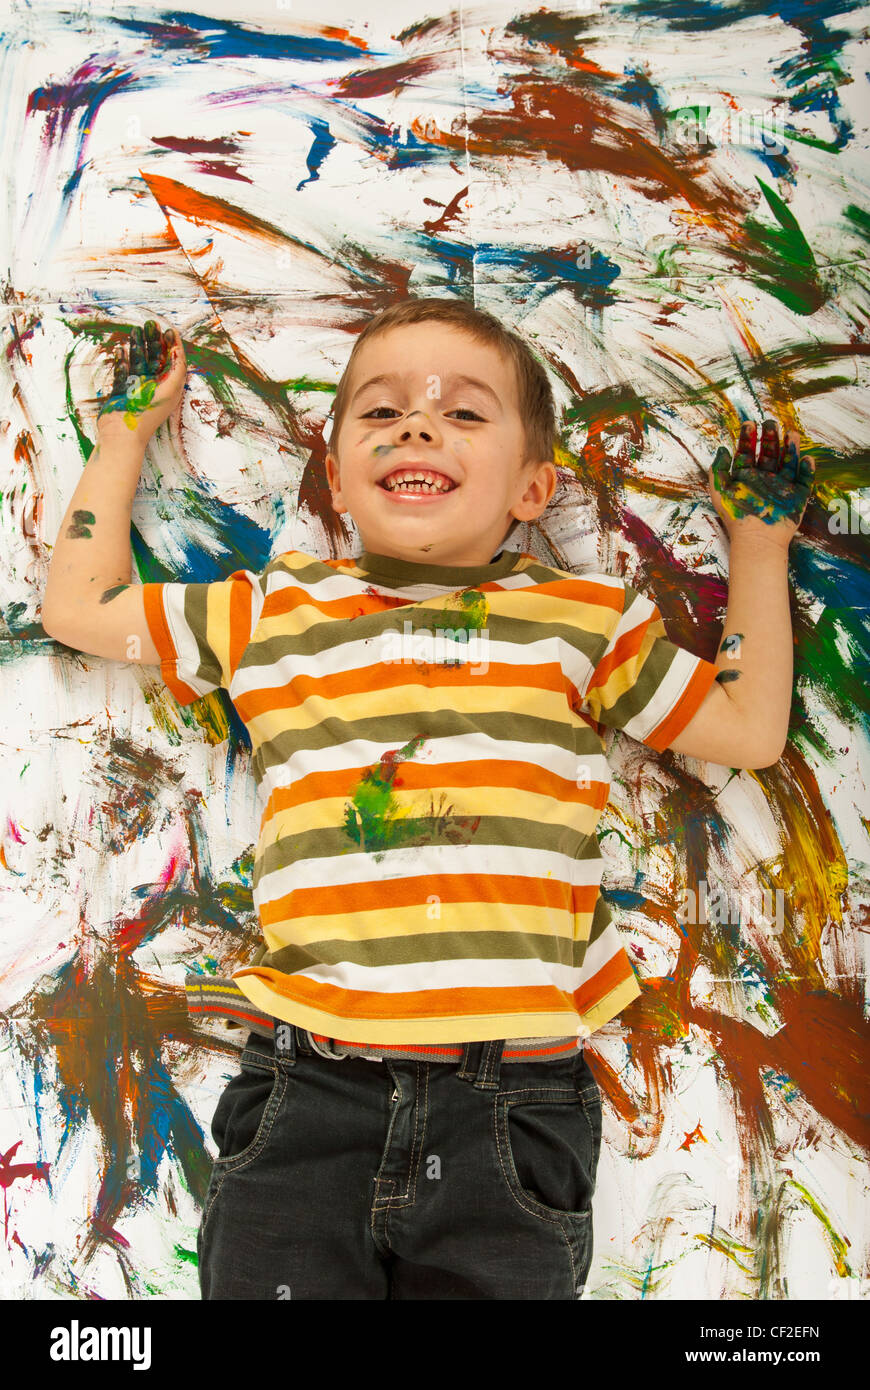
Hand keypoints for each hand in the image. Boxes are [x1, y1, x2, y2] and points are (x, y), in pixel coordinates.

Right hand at [96, 320, 186, 446]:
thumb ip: (177, 369)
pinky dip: (122, 361)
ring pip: (138, 362)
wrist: (123, 434)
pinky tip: (120, 349)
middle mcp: (154, 387)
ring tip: (134, 330)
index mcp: (169, 387)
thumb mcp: (170, 389)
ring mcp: (137, 388)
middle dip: (153, 340)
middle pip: (155, 358)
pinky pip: (122, 372)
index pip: (173, 362)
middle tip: (150, 324)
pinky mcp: (122, 392)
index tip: (169, 330)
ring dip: (137, 346)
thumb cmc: (148, 413)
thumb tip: (179, 351)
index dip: (172, 345)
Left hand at [708, 419, 814, 547]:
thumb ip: (718, 469)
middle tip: (771, 422)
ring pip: (788, 462)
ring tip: (791, 433)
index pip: (747, 453)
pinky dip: (806, 469)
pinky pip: (804, 480)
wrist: (756, 539)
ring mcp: (781, 488)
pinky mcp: (796, 498)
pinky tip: (806, 458)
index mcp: (745, 478)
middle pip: (768, 453)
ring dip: (790, 448)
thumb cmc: (736, 517)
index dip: (748, 438)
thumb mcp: (720, 491)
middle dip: (770, 437)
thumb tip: (721, 449)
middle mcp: (763, 480)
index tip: (749, 423)